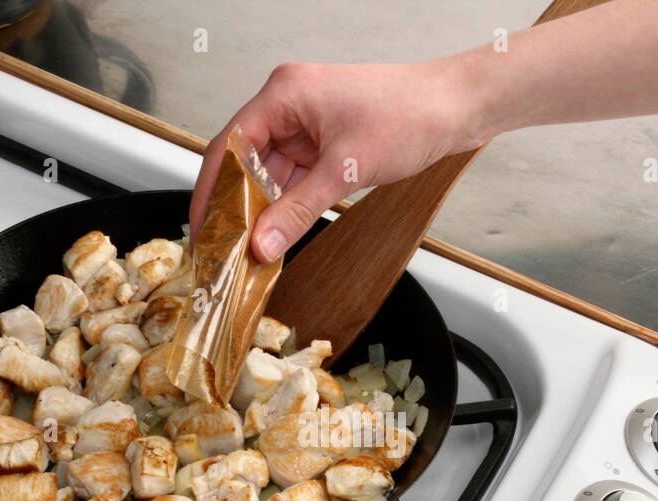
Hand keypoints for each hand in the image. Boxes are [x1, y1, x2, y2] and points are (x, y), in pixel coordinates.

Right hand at [188, 59, 484, 263]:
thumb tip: (262, 243)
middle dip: (235, 206)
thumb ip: (298, 211)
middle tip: (223, 248)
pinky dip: (284, 206)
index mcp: (283, 93)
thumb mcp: (346, 171)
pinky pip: (292, 179)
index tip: (202, 227)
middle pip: (244, 162)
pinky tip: (276, 234)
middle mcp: (289, 105)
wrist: (455, 109)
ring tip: (248, 249)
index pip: (228, 145)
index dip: (210, 190)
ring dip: (260, 211)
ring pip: (268, 174)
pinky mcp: (324, 143)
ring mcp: (306, 125)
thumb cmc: (410, 115)